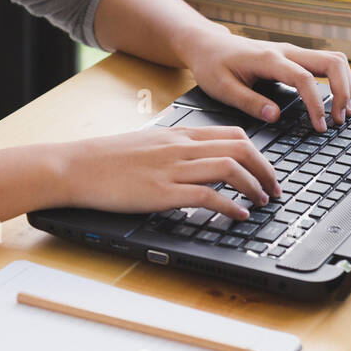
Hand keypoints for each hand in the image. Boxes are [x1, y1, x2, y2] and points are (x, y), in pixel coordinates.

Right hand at [64, 127, 281, 219]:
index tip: (266, 170)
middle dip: (266, 170)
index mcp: (179, 134)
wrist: (76, 166)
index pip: (233, 134)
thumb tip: (198, 161)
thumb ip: (175, 149)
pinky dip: (230, 206)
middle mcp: (181, 147)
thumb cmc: (107, 159)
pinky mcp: (162, 191)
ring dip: (254, 186)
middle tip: (275, 189)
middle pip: (241, 148)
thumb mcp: (149, 144)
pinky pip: (207, 196)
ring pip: (230, 168)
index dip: (258, 153)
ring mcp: (172, 168)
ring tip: (262, 201)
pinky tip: (238, 216)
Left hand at [178, 28, 350, 131]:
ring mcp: (293, 52)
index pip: (304, 79)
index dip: (317, 104)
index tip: (321, 126)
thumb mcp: (222, 88)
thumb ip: (249, 102)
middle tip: (340, 120)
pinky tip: (345, 97)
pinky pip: (327, 62)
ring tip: (346, 112)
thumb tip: (274, 117)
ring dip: (346, 84)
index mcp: (268, 59)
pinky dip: (341, 79)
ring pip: (334, 60)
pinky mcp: (295, 57)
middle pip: (331, 62)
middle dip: (342, 91)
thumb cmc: (213, 65)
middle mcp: (286, 51)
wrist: (209, 44)